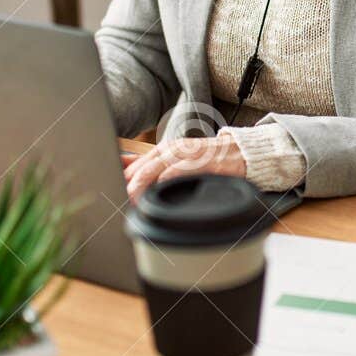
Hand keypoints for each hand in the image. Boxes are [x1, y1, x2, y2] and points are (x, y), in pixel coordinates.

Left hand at [122, 133, 246, 202]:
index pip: (133, 167)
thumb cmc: (208, 159)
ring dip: (141, 187)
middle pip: (141, 169)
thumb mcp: (176, 159)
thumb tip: (121, 167)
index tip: (113, 198)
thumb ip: (149, 165)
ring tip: (132, 202)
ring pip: (156, 169)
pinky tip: (158, 192)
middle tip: (119, 204)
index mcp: (163, 151)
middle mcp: (173, 151)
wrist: (242, 152)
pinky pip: (180, 171)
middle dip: (128, 188)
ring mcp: (188, 156)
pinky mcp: (204, 164)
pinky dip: (166, 182)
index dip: (121, 183)